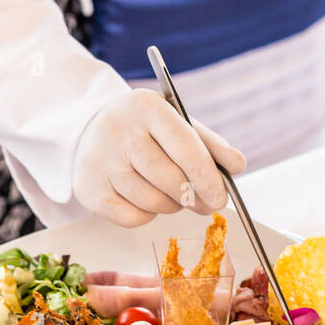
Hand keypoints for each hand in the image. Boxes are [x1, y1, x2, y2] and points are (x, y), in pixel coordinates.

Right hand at [72, 89, 245, 227]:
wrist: (91, 129)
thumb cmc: (145, 129)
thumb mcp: (177, 124)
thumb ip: (210, 144)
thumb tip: (237, 165)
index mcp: (146, 107)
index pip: (185, 147)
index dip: (207, 177)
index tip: (220, 198)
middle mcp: (118, 129)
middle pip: (169, 179)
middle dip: (193, 197)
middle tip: (203, 204)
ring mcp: (98, 159)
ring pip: (151, 201)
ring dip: (170, 206)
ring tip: (171, 195)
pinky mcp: (87, 187)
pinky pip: (131, 217)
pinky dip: (146, 216)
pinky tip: (145, 199)